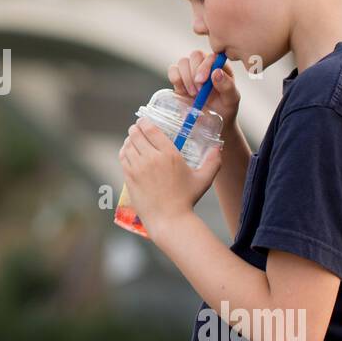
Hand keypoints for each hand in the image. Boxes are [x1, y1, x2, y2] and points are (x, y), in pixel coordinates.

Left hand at [119, 117, 221, 233]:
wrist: (169, 219)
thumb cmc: (187, 200)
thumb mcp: (204, 179)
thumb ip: (213, 162)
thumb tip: (218, 148)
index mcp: (169, 154)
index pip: (151, 130)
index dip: (145, 122)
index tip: (144, 121)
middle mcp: (151, 158)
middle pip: (136, 134)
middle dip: (135, 129)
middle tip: (137, 128)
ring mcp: (138, 168)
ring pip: (128, 145)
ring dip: (129, 139)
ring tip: (132, 139)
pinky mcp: (129, 177)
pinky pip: (123, 158)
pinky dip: (124, 151)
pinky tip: (127, 151)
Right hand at [170, 50, 239, 130]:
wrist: (212, 123)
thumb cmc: (225, 110)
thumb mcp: (231, 100)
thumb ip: (227, 86)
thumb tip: (216, 72)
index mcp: (220, 66)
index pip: (211, 56)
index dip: (205, 66)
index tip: (203, 82)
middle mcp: (205, 65)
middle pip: (195, 55)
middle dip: (194, 73)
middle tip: (198, 91)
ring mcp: (191, 71)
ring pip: (183, 62)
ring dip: (186, 78)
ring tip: (193, 94)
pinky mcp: (179, 79)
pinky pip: (172, 70)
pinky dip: (176, 80)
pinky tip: (184, 92)